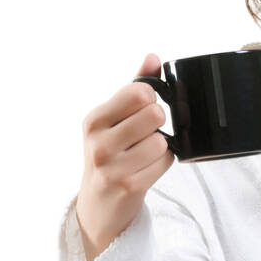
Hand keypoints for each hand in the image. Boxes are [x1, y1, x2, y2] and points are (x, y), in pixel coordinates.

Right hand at [74, 53, 174, 260]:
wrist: (98, 204)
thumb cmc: (109, 154)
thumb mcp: (113, 120)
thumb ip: (134, 87)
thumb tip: (153, 57)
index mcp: (94, 120)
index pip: (139, 92)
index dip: (150, 99)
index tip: (142, 109)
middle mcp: (98, 142)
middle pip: (154, 115)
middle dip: (158, 124)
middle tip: (145, 133)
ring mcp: (112, 166)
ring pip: (162, 142)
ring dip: (161, 147)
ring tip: (144, 154)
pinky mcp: (129, 186)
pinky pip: (165, 162)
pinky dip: (163, 164)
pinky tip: (147, 168)